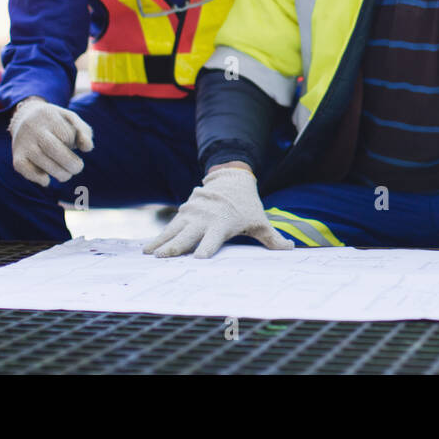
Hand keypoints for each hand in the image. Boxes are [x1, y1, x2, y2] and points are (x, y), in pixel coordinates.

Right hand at [8, 97, 93, 186]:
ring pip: (41, 161)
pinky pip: (26, 170)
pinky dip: (38, 178)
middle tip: (77, 168)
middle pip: (52, 149)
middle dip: (70, 163)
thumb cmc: (56, 122)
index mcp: (49, 116)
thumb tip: (87, 148)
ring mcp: (23, 144)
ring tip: (66, 174)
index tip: (72, 144)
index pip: (65, 135)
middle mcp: (33, 129)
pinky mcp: (17, 157)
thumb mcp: (72, 120)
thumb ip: (84, 132)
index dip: (73, 143)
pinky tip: (47, 180)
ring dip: (58, 173)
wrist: (25, 117)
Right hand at [143, 166, 294, 258]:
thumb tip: (291, 249)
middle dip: (174, 248)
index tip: (198, 260)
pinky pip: (170, 226)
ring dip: (160, 242)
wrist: (231, 178)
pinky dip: (159, 236)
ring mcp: (192, 214)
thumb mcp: (260, 220)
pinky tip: (148, 248)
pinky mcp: (185, 210)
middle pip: (187, 236)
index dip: (205, 250)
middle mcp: (205, 219)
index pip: (212, 241)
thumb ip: (272, 238)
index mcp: (222, 225)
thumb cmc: (247, 205)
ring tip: (147, 254)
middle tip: (161, 259)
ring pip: (174, 230)